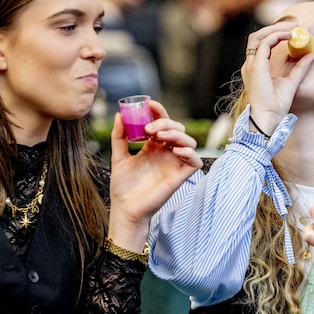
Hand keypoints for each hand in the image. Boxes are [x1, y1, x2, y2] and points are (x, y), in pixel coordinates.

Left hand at [107, 99, 201, 242]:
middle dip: (166, 122)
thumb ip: (119, 137)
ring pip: (189, 142)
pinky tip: (176, 151)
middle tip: (150, 128)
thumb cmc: (122, 187)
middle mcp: (166, 153)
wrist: (125, 209)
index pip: (162, 122)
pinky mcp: (180, 176)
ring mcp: (174, 164)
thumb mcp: (118, 157)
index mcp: (153, 146)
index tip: (149, 104)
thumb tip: (120, 115)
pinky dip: (190, 153)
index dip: (159, 111)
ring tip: (159, 137)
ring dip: (176, 134)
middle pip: (177, 128)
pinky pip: (195, 161)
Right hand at [240, 21, 313, 133]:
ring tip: (292, 28)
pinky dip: (277, 36)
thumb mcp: (292, 82)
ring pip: (258, 36)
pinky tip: (290, 36)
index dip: (275, 36)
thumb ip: (300, 68)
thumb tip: (311, 54)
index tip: (292, 33)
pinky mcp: (256, 65)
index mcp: (255, 69)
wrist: (268, 118)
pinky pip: (265, 42)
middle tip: (293, 26)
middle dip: (274, 28)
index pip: (261, 45)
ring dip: (275, 29)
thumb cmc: (276, 106)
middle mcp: (250, 65)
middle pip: (257, 37)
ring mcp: (251, 64)